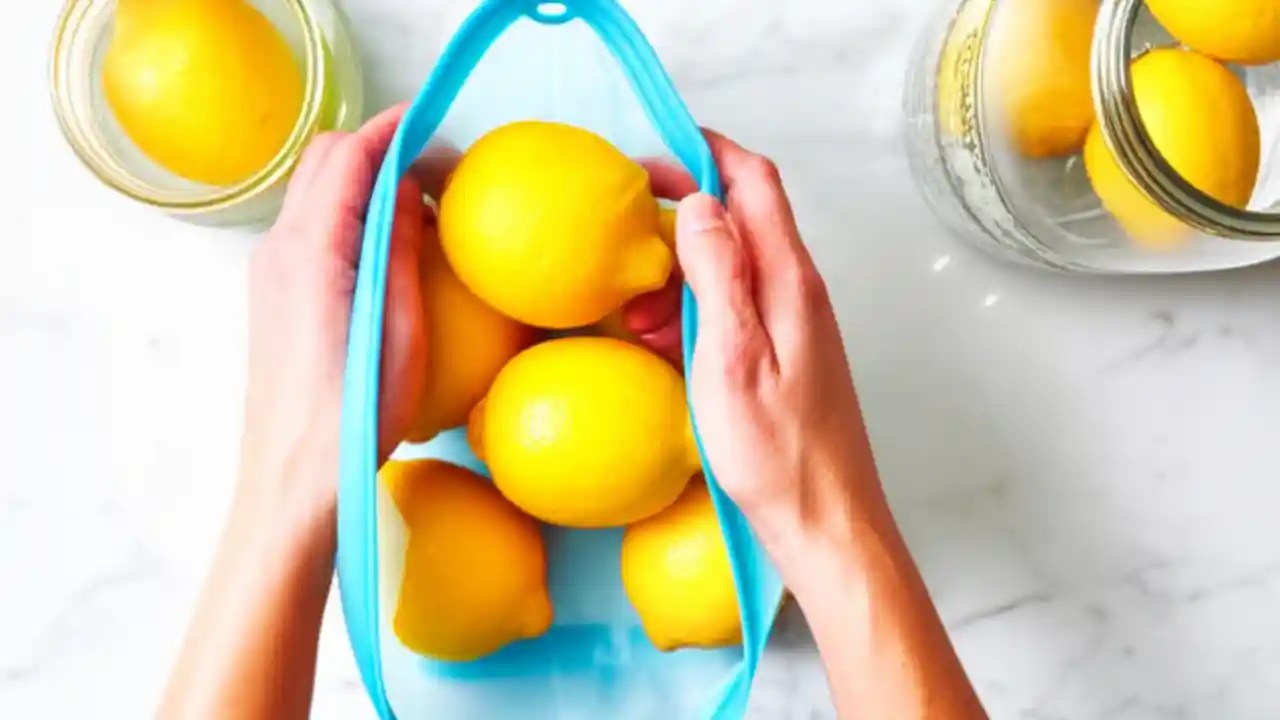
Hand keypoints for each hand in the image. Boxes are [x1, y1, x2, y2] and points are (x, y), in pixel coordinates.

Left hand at [240, 104, 433, 521]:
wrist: (293, 485)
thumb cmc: (355, 418)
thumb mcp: (400, 331)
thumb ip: (400, 250)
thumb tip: (406, 190)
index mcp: (311, 252)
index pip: (348, 157)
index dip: (393, 129)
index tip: (437, 121)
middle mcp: (278, 250)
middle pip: (321, 160)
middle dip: (376, 146)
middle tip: (436, 166)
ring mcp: (269, 273)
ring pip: (313, 191)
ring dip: (361, 180)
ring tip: (421, 204)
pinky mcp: (274, 297)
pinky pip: (310, 227)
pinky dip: (347, 214)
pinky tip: (389, 247)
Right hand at [627, 134, 983, 719]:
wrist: (828, 524)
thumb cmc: (779, 455)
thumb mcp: (732, 358)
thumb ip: (718, 274)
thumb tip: (698, 203)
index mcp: (789, 280)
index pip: (752, 181)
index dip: (702, 153)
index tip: (647, 158)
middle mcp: (798, 291)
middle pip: (739, 219)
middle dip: (678, 218)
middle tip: (623, 241)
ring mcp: (794, 324)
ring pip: (731, 268)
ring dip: (679, 275)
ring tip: (634, 311)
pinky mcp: (784, 355)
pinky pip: (734, 311)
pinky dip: (693, 314)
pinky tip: (662, 343)